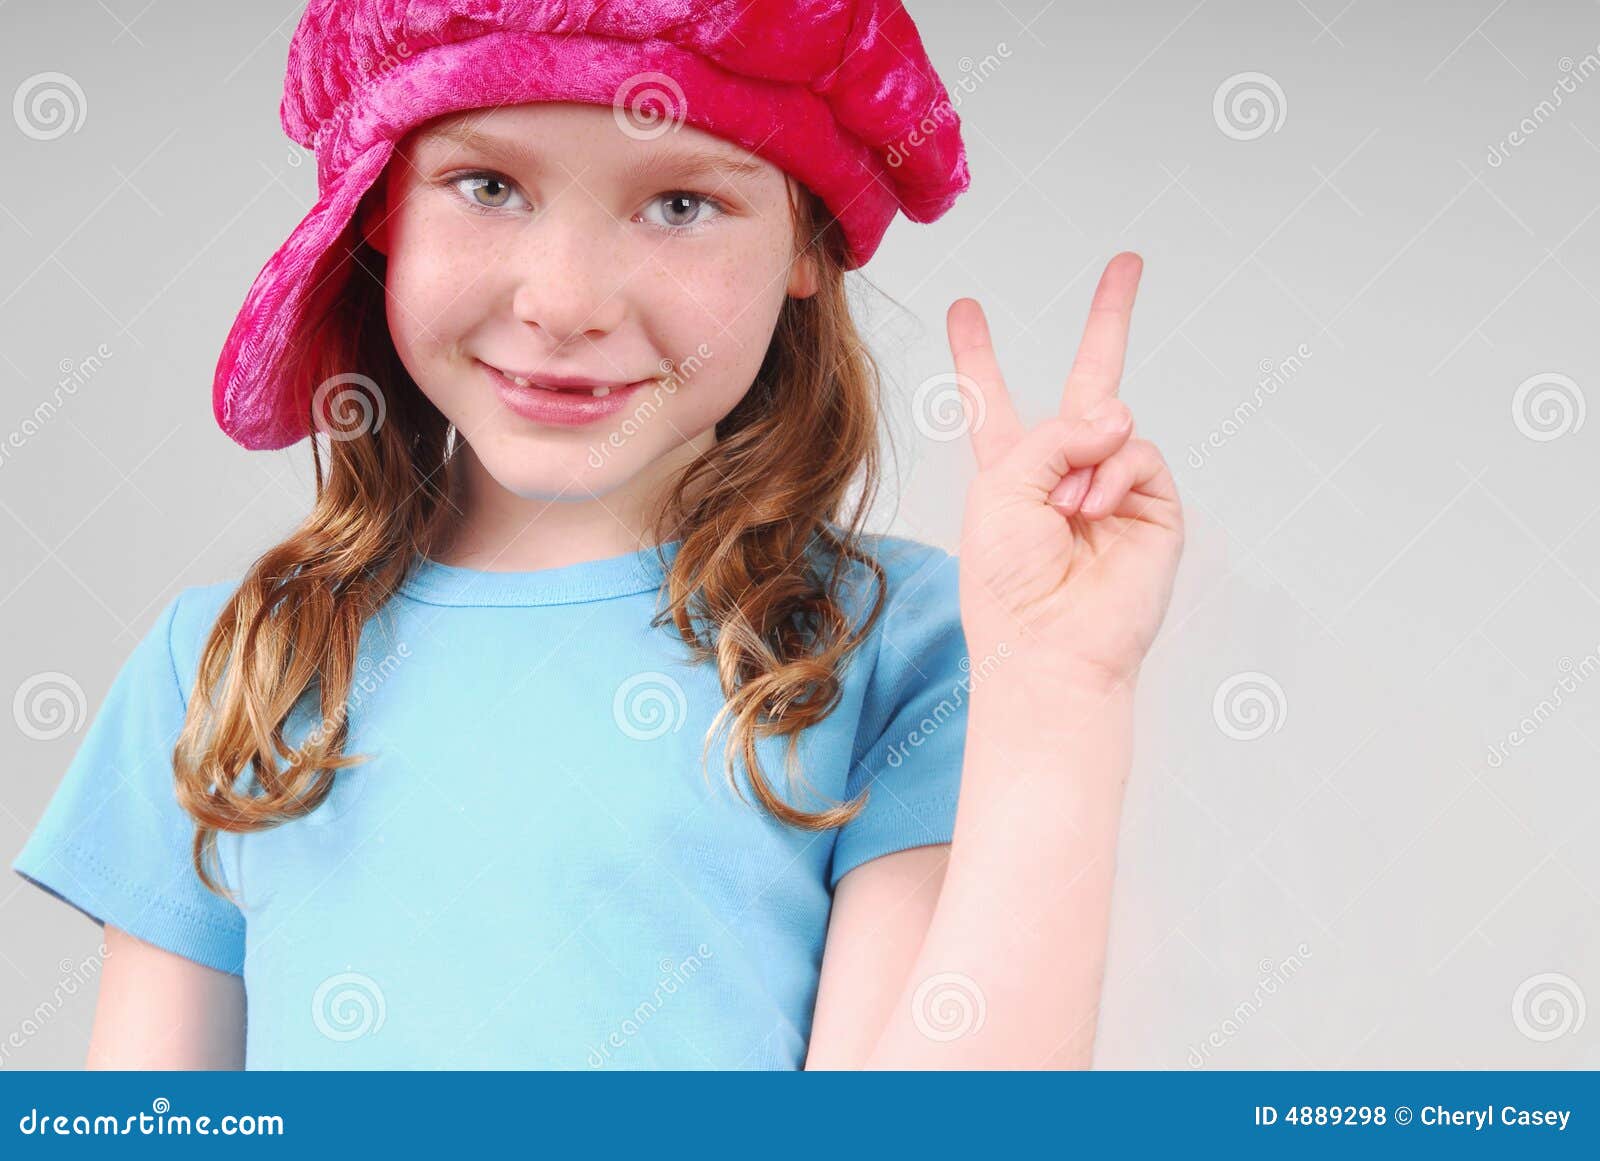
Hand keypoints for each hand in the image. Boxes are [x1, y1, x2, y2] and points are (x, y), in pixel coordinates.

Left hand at [946, 252, 1184, 689]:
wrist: (1050, 647)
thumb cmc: (1007, 582)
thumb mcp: (1001, 488)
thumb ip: (1052, 434)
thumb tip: (1121, 416)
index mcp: (1011, 469)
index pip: (994, 399)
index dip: (979, 355)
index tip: (966, 308)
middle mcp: (1065, 471)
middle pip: (1090, 381)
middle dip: (1110, 319)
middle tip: (1127, 262)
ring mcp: (1114, 486)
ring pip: (1112, 418)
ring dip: (1081, 457)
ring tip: (1065, 510)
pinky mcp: (1154, 505)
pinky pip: (1138, 454)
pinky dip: (1113, 476)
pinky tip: (1093, 511)